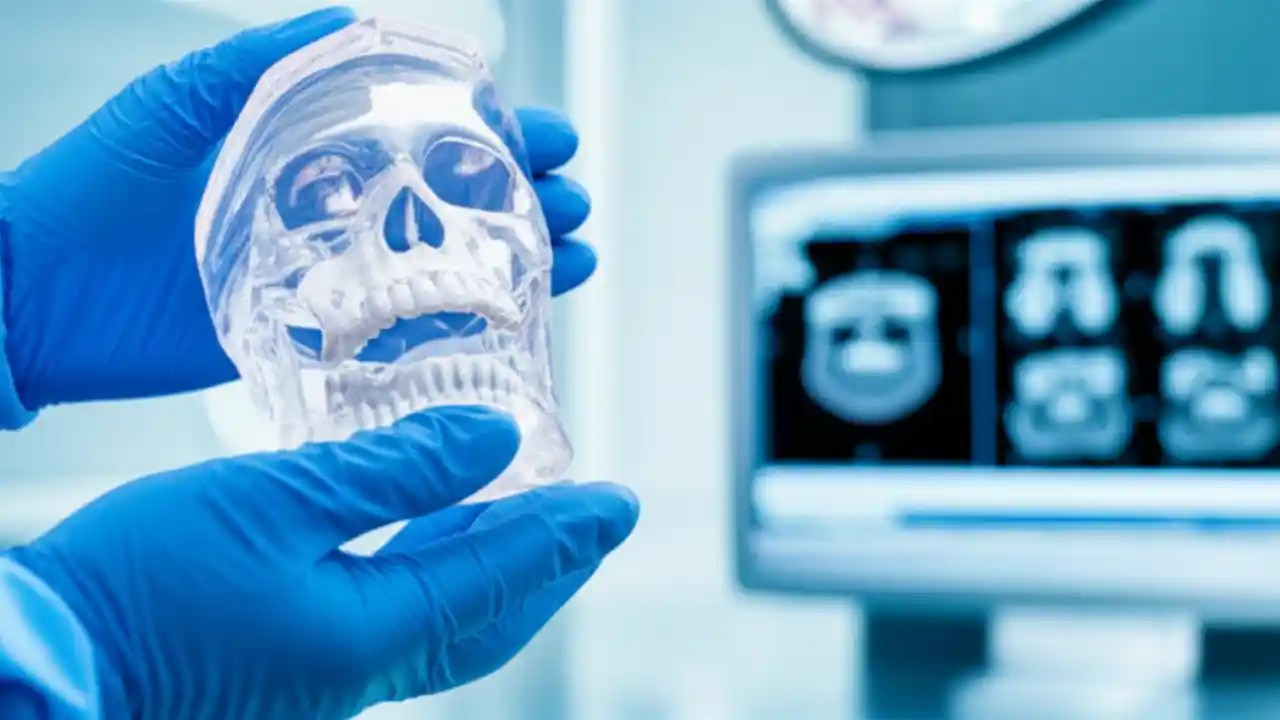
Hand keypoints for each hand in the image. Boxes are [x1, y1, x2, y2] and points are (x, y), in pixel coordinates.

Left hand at [0, 6, 595, 409]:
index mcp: (309, 148)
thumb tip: (354, 16)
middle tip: (573, 201)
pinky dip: (462, 328)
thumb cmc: (90, 192)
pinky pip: (401, 335)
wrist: (29, 299)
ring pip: (445, 266)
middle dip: (527, 198)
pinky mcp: (308, 339)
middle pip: (453, 201)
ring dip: (518, 260)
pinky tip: (516, 319)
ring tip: (573, 255)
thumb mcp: (178, 103)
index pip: (423, 134)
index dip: (495, 134)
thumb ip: (261, 64)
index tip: (547, 137)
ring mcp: (324, 277)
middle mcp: (330, 210)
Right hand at [5, 406, 638, 719]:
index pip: (503, 576)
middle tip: (595, 515)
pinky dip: (433, 570)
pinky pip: (396, 616)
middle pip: (490, 612)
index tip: (621, 502)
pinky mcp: (291, 664)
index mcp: (375, 632)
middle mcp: (365, 666)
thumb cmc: (142, 584)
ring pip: (446, 616)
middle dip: (549, 562)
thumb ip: (393, 470)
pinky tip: (422, 531)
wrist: (43, 664)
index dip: (569, 535)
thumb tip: (496, 440)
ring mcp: (328, 674)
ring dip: (495, 565)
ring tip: (527, 512)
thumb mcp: (275, 501)